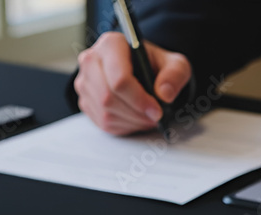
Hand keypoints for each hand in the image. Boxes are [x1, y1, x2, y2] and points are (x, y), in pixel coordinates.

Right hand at [75, 32, 191, 135]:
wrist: (141, 70)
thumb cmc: (154, 64)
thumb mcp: (175, 63)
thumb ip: (175, 75)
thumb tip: (164, 94)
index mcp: (111, 44)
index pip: (119, 78)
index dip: (139, 99)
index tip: (157, 110)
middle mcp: (91, 60)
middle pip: (108, 98)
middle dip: (135, 113)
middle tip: (154, 117)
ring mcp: (84, 81)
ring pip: (105, 112)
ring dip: (131, 121)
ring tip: (147, 117)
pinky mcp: (85, 100)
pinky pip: (102, 122)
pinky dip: (123, 125)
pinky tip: (135, 117)